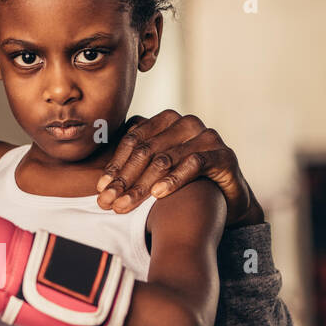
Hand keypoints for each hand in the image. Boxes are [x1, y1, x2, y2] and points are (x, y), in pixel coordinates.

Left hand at [96, 112, 264, 226]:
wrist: (226, 197)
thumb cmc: (186, 182)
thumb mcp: (158, 171)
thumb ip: (135, 167)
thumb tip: (99, 185)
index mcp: (167, 121)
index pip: (134, 140)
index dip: (115, 164)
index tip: (100, 189)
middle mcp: (186, 124)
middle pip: (147, 151)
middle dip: (124, 180)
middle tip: (108, 202)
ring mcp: (207, 137)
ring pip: (166, 158)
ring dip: (141, 185)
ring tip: (125, 205)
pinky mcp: (224, 154)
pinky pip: (194, 163)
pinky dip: (174, 179)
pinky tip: (158, 194)